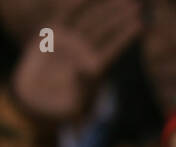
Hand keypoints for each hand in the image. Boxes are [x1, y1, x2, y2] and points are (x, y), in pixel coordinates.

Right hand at [9, 0, 141, 123]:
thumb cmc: (59, 107)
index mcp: (93, 68)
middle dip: (118, 17)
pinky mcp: (52, 33)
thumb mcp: (73, 105)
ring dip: (103, 7)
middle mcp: (83, 52)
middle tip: (135, 5)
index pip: (113, 48)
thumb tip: (85, 69)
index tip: (140, 24)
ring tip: (121, 0)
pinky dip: (75, 5)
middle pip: (104, 30)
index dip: (125, 36)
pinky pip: (65, 15)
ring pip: (88, 20)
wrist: (35, 100)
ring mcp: (69, 41)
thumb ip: (81, 88)